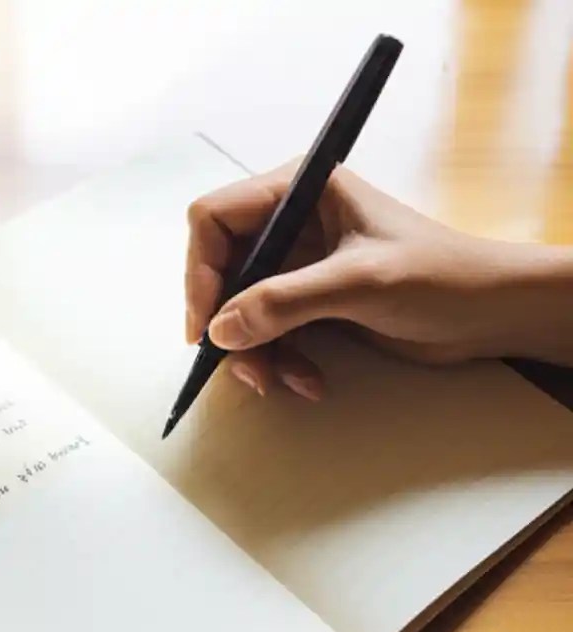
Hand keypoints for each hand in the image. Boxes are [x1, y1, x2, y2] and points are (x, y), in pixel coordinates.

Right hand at [185, 158, 572, 397]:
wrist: (492, 314)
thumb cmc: (440, 277)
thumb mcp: (358, 284)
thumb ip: (284, 302)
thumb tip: (220, 329)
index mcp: (298, 190)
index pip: (214, 219)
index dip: (200, 271)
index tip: (205, 322)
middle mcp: (290, 221)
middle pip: (221, 271)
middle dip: (230, 324)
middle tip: (241, 365)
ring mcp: (298, 262)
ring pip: (240, 309)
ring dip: (256, 352)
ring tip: (281, 381)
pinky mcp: (309, 300)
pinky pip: (268, 332)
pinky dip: (279, 360)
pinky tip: (308, 380)